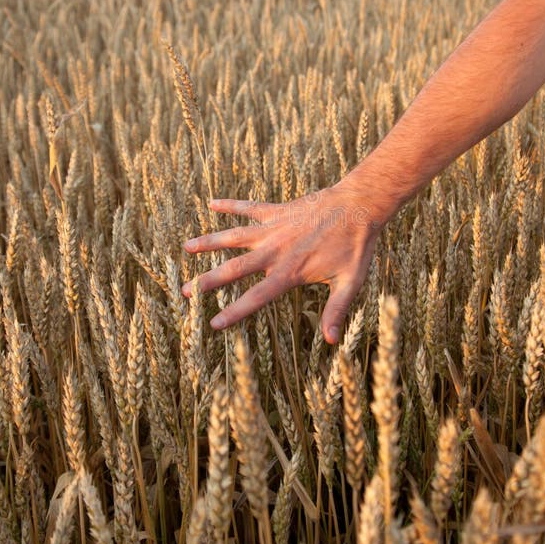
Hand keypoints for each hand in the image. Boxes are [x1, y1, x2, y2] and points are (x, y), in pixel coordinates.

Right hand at [181, 180, 385, 343]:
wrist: (359, 205)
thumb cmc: (356, 246)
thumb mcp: (350, 282)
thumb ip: (336, 310)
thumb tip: (331, 340)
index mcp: (290, 271)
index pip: (256, 297)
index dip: (234, 311)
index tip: (213, 324)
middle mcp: (275, 250)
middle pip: (235, 268)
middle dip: (208, 280)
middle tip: (185, 291)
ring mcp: (273, 228)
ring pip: (234, 236)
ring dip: (210, 242)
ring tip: (186, 248)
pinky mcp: (277, 210)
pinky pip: (249, 207)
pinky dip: (230, 205)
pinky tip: (212, 203)